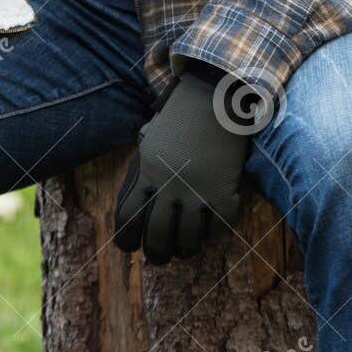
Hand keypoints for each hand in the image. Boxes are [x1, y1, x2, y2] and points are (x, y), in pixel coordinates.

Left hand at [113, 66, 259, 264]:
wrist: (214, 95)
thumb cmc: (181, 114)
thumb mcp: (151, 139)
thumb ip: (146, 170)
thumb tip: (141, 197)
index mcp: (148, 172)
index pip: (128, 219)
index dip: (126, 240)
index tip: (131, 247)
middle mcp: (170, 186)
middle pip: (157, 238)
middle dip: (156, 254)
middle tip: (160, 256)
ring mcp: (198, 191)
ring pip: (188, 241)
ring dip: (186, 249)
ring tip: (186, 248)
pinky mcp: (224, 192)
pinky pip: (219, 228)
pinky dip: (216, 233)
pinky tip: (212, 228)